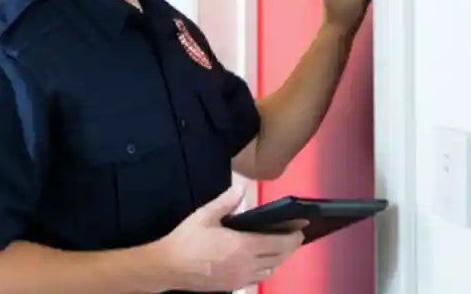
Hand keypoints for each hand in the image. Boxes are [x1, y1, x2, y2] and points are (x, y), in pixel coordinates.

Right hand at [151, 185, 304, 291]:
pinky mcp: (232, 286)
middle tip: (296, 237)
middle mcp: (246, 265)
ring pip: (270, 270)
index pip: (278, 243)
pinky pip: (258, 279)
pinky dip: (266, 269)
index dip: (293, 236)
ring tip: (282, 247)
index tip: (301, 228)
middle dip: (291, 247)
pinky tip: (264, 263)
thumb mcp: (205, 215)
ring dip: (279, 259)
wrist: (169, 266)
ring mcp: (240, 278)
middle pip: (279, 258)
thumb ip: (226, 201)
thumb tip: (241, 188)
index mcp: (243, 246)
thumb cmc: (187, 240)